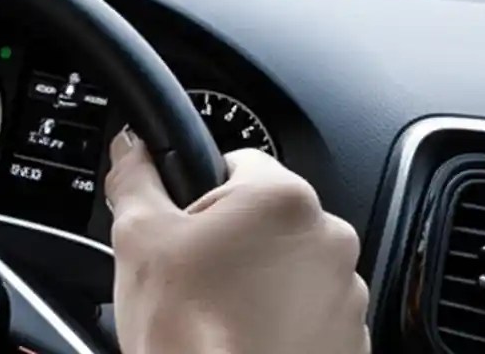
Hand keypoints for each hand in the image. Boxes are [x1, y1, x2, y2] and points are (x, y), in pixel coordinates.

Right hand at [105, 130, 369, 353]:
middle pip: (264, 218)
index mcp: (282, 198)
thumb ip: (136, 178)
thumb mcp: (139, 239)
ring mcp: (348, 294)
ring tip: (218, 315)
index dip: (196, 194)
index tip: (181, 230)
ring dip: (257, 281)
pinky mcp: (351, 340)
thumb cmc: (188, 334)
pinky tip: (243, 338)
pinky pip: (309, 313)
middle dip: (229, 240)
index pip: (235, 163)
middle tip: (192, 277)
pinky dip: (280, 321)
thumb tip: (133, 149)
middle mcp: (330, 239)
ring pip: (288, 267)